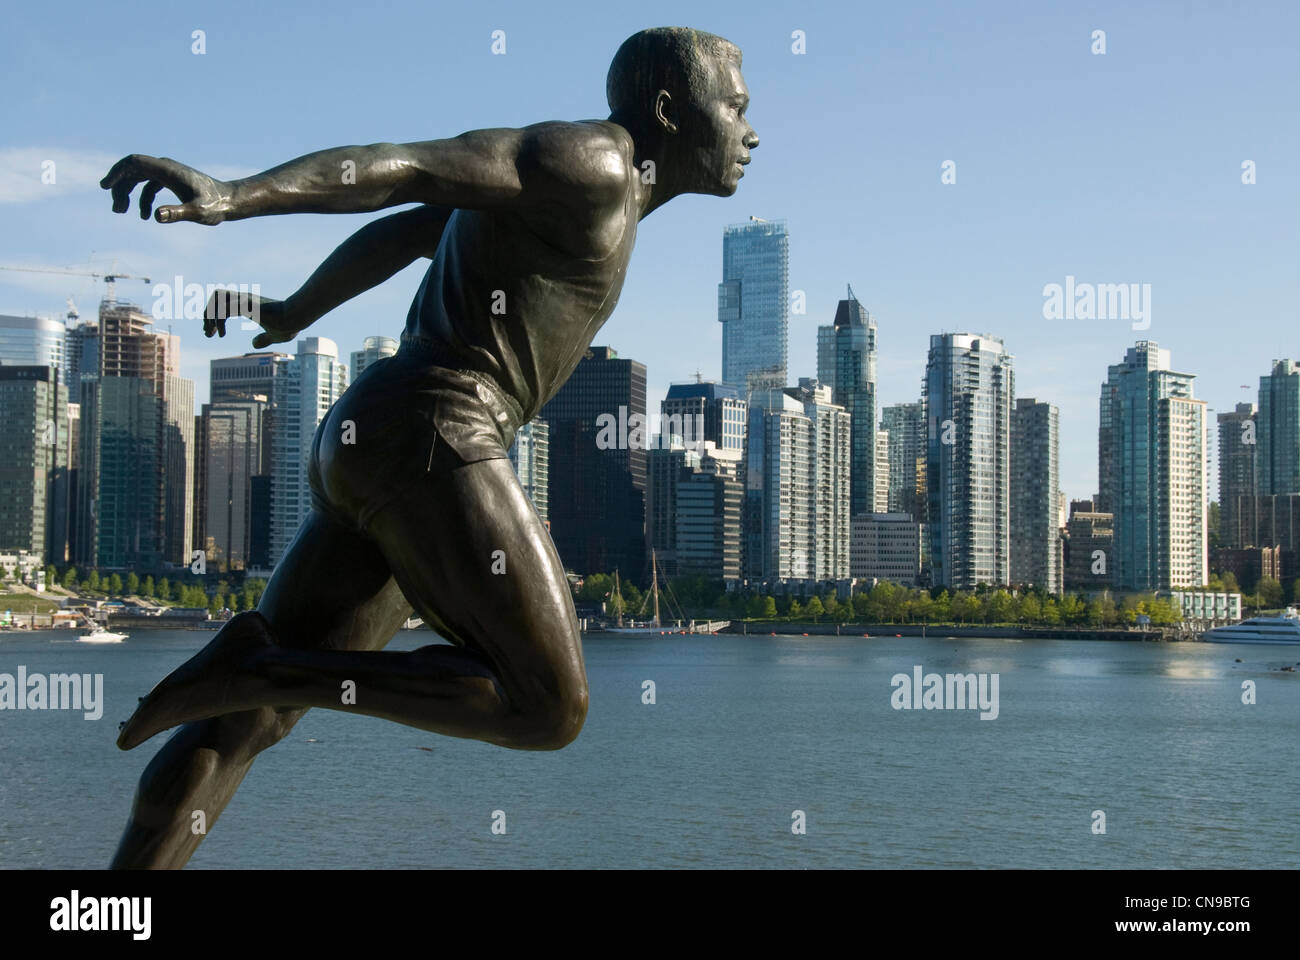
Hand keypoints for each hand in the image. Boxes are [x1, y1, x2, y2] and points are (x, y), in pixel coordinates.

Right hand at [100, 154, 231, 224]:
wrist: (231, 202)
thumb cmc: (216, 206)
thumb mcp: (196, 211)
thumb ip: (177, 213)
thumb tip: (156, 216)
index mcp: (168, 170)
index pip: (134, 163)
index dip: (117, 172)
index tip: (106, 187)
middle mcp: (166, 168)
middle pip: (133, 170)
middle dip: (120, 187)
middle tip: (116, 209)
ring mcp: (169, 174)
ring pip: (140, 178)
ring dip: (128, 193)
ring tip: (121, 212)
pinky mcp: (173, 182)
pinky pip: (150, 186)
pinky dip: (142, 198)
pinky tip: (144, 215)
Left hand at [204, 292, 301, 347]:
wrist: (296, 317)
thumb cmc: (288, 325)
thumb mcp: (274, 336)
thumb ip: (263, 339)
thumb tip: (253, 343)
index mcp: (247, 304)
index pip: (222, 303)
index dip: (214, 317)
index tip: (213, 333)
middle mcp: (243, 298)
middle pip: (215, 297)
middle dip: (207, 315)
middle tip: (207, 333)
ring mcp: (244, 300)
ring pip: (216, 298)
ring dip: (209, 316)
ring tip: (211, 332)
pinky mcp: (245, 305)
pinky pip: (223, 309)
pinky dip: (217, 321)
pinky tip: (221, 334)